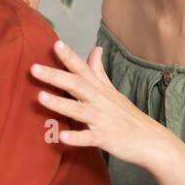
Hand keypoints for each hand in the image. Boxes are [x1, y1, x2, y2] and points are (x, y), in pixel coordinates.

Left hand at [30, 40, 172, 171]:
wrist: (151, 140)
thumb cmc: (129, 116)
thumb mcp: (113, 91)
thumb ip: (99, 72)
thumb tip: (95, 49)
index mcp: (101, 90)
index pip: (84, 69)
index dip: (70, 57)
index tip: (55, 43)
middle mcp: (101, 102)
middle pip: (77, 85)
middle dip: (55, 76)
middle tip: (33, 68)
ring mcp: (103, 120)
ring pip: (80, 110)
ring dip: (60, 103)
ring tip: (40, 97)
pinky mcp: (106, 138)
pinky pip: (89, 138)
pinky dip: (76, 137)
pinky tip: (62, 137)